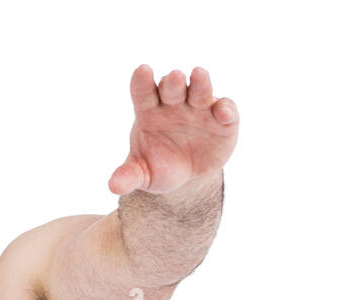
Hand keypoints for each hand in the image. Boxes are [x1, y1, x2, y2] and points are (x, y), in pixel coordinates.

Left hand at [108, 65, 238, 195]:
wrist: (187, 176)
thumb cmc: (159, 167)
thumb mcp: (143, 175)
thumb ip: (129, 176)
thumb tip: (113, 186)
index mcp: (149, 112)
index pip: (143, 92)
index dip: (142, 81)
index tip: (142, 71)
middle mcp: (174, 104)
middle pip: (172, 87)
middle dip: (173, 82)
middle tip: (174, 77)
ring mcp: (199, 109)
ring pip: (199, 90)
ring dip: (200, 83)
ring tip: (199, 75)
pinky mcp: (223, 119)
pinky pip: (226, 110)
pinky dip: (226, 109)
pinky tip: (224, 113)